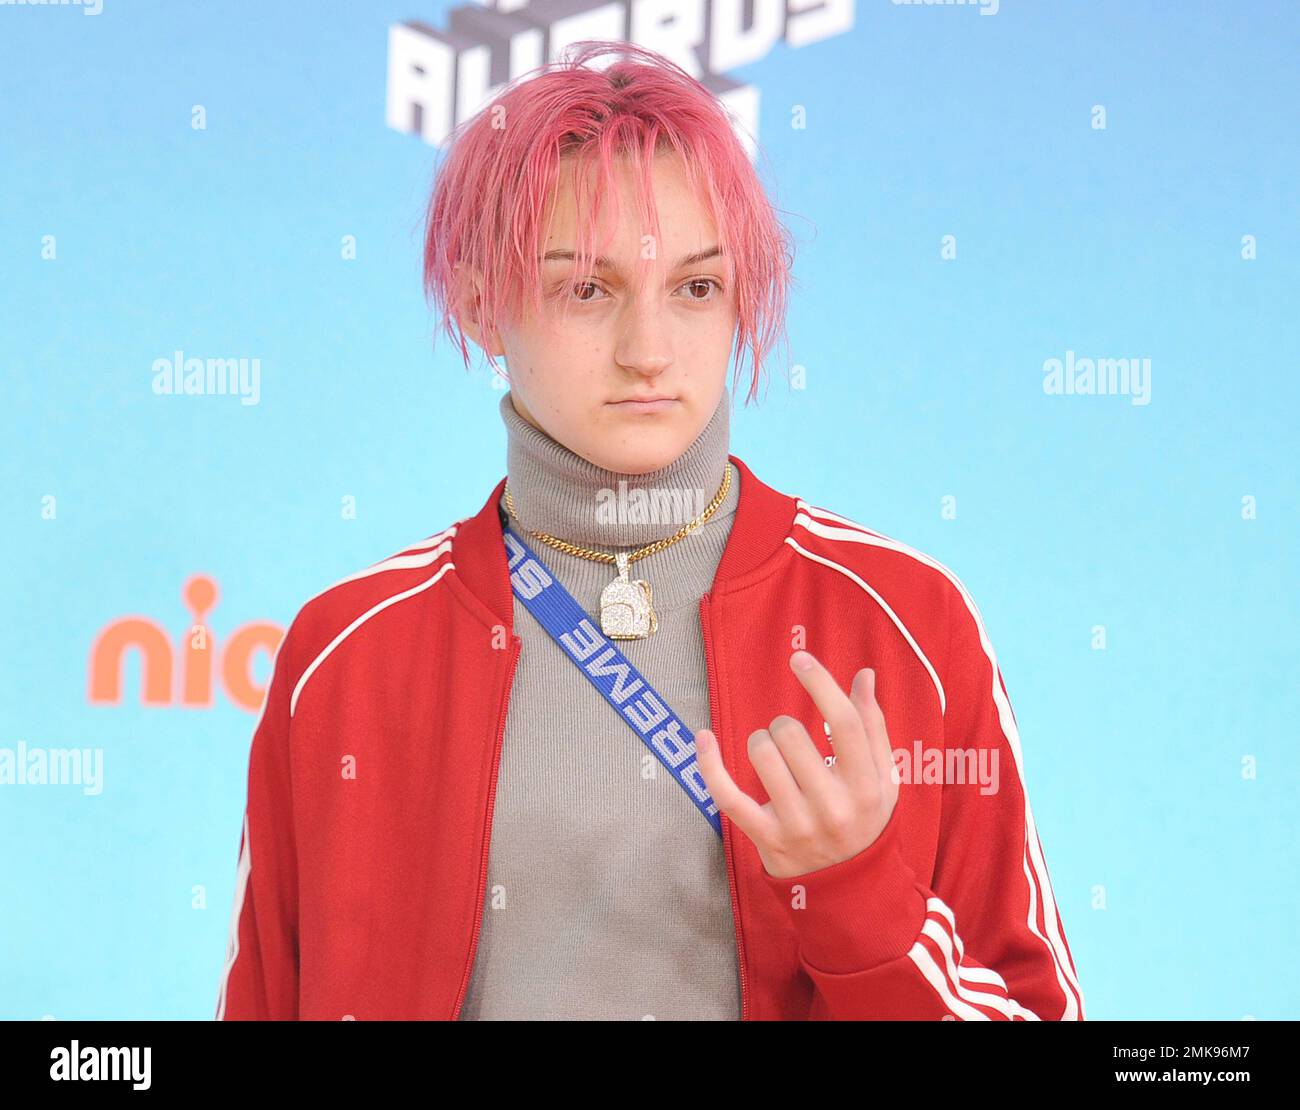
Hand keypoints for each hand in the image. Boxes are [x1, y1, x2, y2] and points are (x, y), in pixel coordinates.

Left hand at [695, 650, 898, 878]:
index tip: (800, 659)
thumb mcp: (885, 778)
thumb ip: (873, 726)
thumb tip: (864, 675)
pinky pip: (726, 794)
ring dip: (760, 742)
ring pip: (761, 754)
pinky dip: (709, 762)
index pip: (845, 723)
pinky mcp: (764, 837)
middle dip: (784, 725)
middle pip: (792, 735)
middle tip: (790, 739)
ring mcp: (797, 825)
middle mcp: (833, 807)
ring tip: (771, 755)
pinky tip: (703, 737)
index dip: (820, 684)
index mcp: (867, 786)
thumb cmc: (864, 819)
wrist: (849, 889)